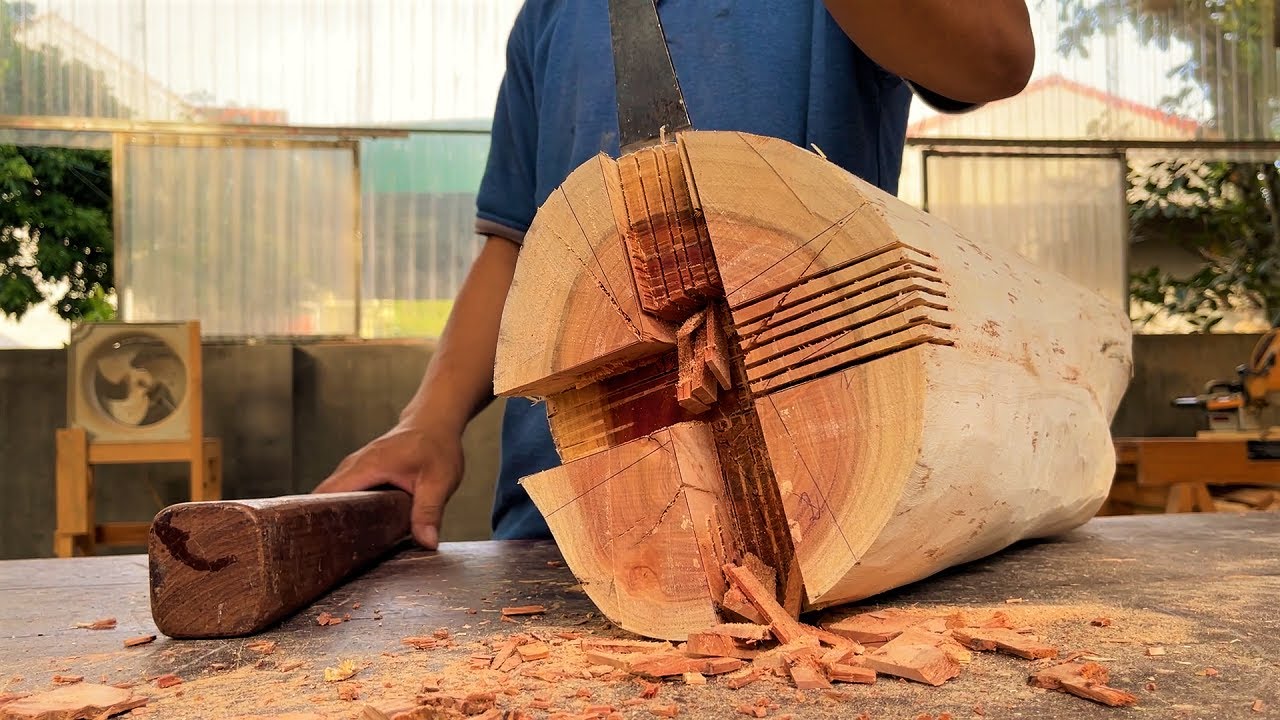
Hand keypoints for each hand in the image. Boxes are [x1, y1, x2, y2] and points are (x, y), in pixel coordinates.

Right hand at [313, 424, 463, 549]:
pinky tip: (356, 532)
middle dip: (323, 525)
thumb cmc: (437, 445)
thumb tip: (426, 543)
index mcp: (366, 467)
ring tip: (338, 550)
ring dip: (334, 519)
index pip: (325, 496)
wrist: (435, 422)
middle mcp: (353, 466)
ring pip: (332, 497)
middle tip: (329, 556)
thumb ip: (429, 512)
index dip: (317, 520)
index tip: (316, 545)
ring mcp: (355, 468)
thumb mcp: (438, 481)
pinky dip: (346, 511)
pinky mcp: (361, 472)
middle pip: (322, 499)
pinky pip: (344, 494)